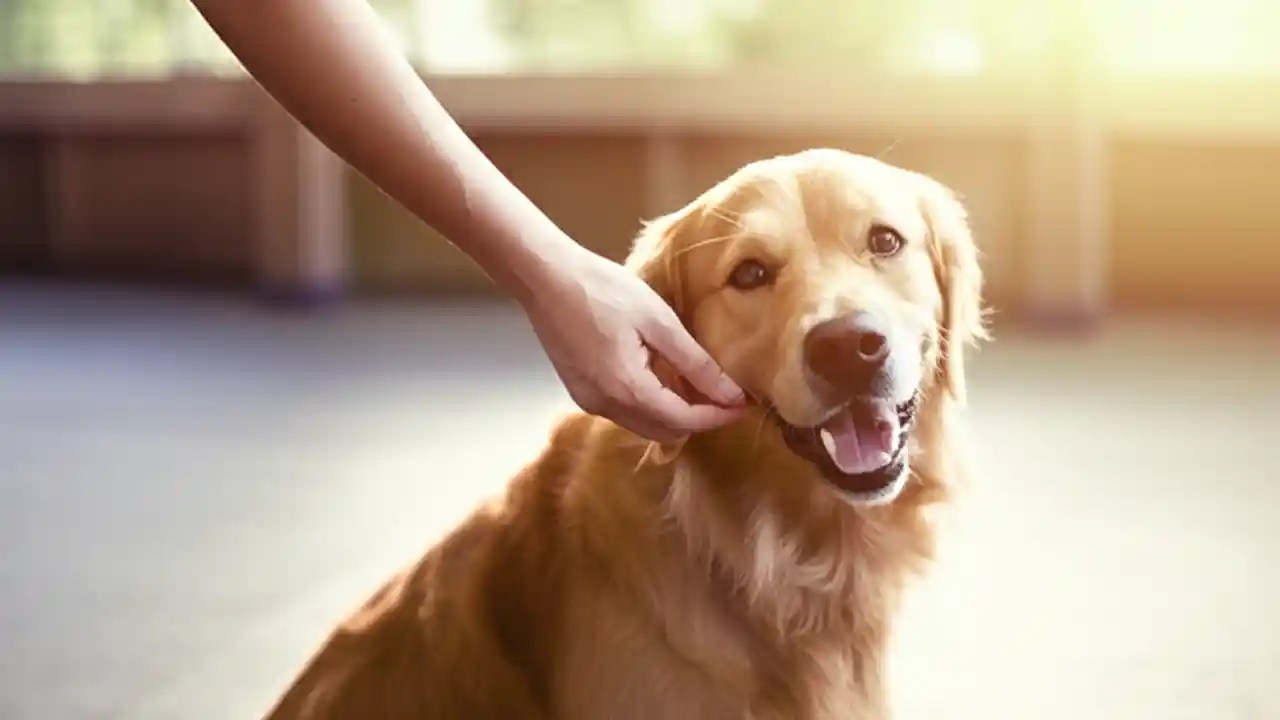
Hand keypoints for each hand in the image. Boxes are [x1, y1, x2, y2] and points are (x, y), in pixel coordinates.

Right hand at [519, 247, 745, 442]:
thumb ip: (696, 363)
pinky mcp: (580, 391)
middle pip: (664, 431)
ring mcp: (589, 401)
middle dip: (698, 418)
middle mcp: (606, 406)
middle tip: (724, 393)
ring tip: (696, 382)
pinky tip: (661, 375)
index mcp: (627, 389)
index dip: (717, 416)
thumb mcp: (658, 322)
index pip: (684, 420)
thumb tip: (730, 394)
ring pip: (643, 424)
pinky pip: (624, 411)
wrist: (545, 278)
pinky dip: (649, 403)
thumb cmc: (603, 290)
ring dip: (673, 412)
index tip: (743, 404)